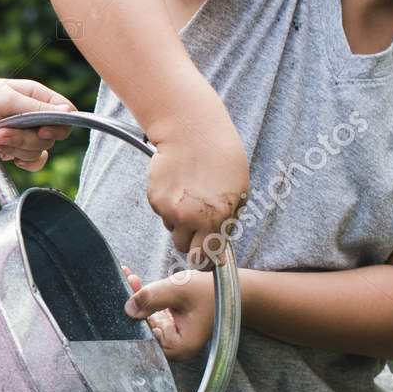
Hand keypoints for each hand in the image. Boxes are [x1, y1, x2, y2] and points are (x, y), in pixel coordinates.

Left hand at [0, 78, 75, 170]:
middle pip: (50, 138)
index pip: (66, 114)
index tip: (42, 131)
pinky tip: (0, 153)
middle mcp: (33, 115)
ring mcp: (23, 133)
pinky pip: (29, 162)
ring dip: (13, 148)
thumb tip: (69, 114)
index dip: (59, 126)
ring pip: (38, 151)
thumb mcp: (7, 100)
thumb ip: (38, 110)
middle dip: (24, 139)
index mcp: (36, 96)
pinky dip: (17, 160)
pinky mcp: (12, 149)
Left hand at [122, 265, 215, 361]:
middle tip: (124, 280)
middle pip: (142, 328)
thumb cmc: (212, 292)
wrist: (232, 288)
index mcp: (180, 347)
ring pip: (144, 319)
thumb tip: (127, 309)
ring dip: (136, 299)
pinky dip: (144, 298)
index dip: (132, 316)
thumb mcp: (179, 290)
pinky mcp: (169, 325)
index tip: (123, 293)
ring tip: (129, 278)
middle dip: (132, 304)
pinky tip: (135, 282)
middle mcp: (174, 347)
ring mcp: (171, 337)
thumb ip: (152, 298)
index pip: (145, 335)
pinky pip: (150, 313)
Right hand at [146, 113, 248, 263]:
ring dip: (179, 220)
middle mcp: (190, 219)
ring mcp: (170, 209)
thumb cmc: (223, 162)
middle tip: (198, 218)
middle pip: (184, 247)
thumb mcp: (237, 196)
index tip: (206, 256)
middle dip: (191, 239)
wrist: (193, 131)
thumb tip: (218, 257)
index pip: (204, 259)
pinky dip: (168, 204)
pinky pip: (162, 213)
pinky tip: (179, 184)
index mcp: (216, 220)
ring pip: (172, 229)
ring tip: (190, 194)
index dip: (205, 260)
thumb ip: (226, 227)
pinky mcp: (155, 198)